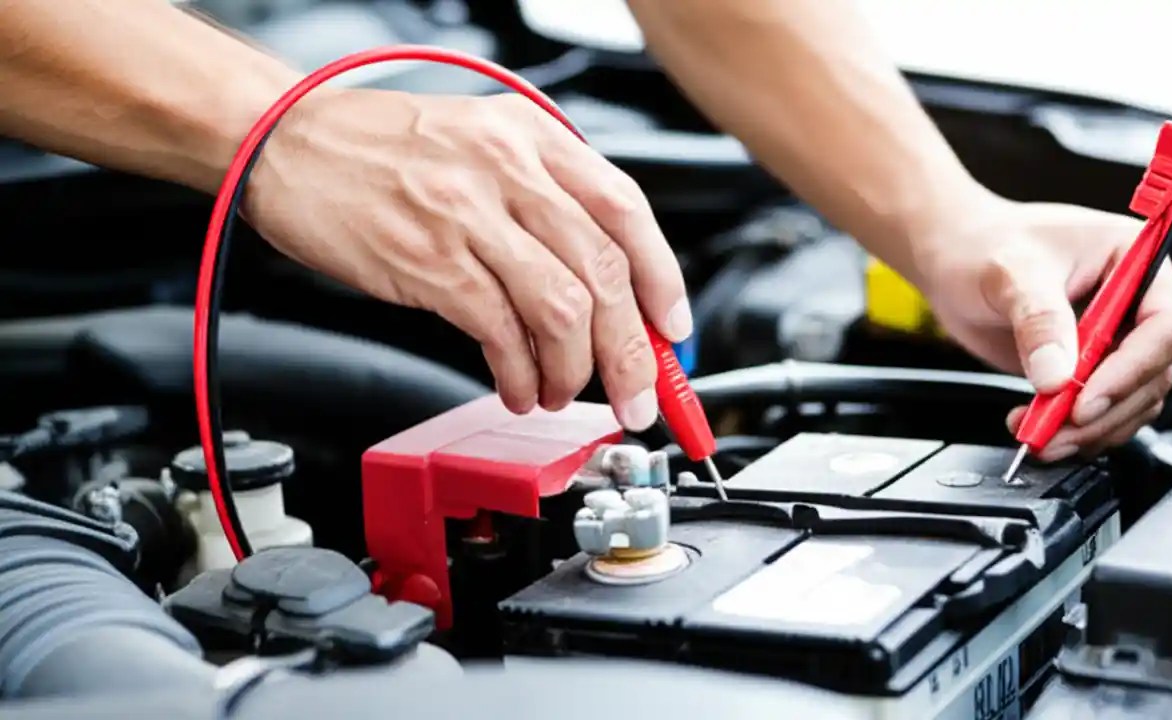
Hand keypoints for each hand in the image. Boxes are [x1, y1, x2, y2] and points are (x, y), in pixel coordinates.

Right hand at [242, 89, 691, 429]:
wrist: (288, 142)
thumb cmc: (381, 149)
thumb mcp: (481, 142)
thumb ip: (543, 199)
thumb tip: (605, 286)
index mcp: (532, 135)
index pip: (627, 211)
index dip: (663, 280)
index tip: (674, 331)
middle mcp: (509, 168)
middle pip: (605, 271)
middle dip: (633, 351)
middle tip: (637, 395)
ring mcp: (469, 214)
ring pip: (563, 309)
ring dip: (575, 370)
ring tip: (562, 392)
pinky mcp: (428, 262)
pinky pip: (500, 331)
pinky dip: (520, 372)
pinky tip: (517, 385)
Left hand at [918, 194, 1171, 459]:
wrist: (951, 259)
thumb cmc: (982, 244)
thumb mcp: (1011, 273)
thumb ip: (1039, 322)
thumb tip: (1057, 377)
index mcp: (1134, 257)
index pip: (1167, 325)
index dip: (1133, 369)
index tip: (1085, 399)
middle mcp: (1135, 300)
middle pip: (1154, 373)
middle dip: (1107, 409)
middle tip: (1057, 428)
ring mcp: (1113, 337)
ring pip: (1132, 401)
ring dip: (1092, 429)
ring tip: (1041, 435)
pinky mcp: (1087, 367)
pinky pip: (1102, 410)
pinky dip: (1075, 430)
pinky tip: (1039, 429)